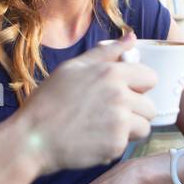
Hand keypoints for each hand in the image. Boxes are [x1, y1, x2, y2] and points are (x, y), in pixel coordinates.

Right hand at [14, 31, 156, 173]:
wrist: (32, 138)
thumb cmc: (48, 101)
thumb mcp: (73, 68)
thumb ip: (106, 52)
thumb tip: (132, 37)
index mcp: (111, 72)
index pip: (151, 77)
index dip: (138, 86)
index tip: (123, 93)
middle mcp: (120, 95)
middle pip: (150, 106)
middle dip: (135, 112)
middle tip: (110, 115)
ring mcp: (120, 122)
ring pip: (144, 127)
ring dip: (129, 131)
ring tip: (103, 129)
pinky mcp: (116, 145)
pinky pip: (128, 145)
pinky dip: (114, 146)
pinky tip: (93, 141)